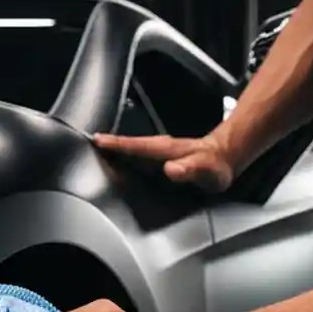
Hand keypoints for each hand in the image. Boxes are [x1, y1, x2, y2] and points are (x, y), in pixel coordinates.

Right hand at [93, 132, 236, 193]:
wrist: (225, 158)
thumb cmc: (215, 166)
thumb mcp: (206, 170)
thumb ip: (190, 169)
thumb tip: (172, 170)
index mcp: (166, 150)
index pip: (136, 146)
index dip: (117, 144)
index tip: (97, 140)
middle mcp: (159, 148)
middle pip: (128, 145)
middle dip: (109, 144)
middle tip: (87, 143)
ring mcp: (158, 153)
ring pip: (131, 150)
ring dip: (114, 150)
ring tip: (96, 152)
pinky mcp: (159, 159)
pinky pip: (137, 156)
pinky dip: (124, 156)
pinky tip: (117, 162)